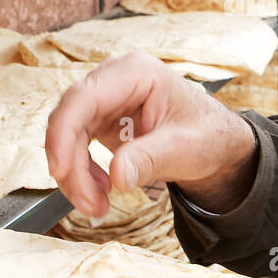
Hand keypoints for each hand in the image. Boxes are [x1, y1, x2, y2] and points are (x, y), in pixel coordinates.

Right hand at [45, 51, 258, 217]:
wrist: (217, 144)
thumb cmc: (209, 135)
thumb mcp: (186, 148)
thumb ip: (151, 159)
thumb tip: (119, 176)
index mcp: (136, 72)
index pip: (85, 97)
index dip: (64, 133)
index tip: (60, 171)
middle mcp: (115, 79)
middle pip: (71, 118)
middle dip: (71, 166)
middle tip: (89, 204)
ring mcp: (106, 98)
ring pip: (68, 135)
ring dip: (74, 174)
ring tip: (97, 205)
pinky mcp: (102, 119)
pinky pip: (75, 145)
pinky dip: (81, 172)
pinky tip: (100, 190)